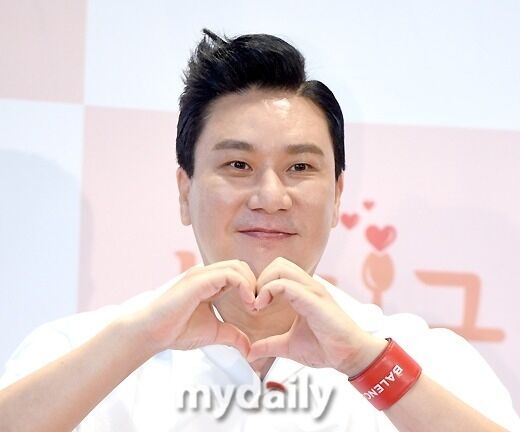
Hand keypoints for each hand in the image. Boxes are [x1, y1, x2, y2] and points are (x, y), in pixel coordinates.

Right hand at [137, 260, 255, 357]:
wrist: (152, 333)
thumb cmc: (177, 330)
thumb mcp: (214, 333)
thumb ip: (233, 336)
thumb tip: (249, 349)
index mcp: (210, 283)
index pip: (238, 273)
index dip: (251, 288)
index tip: (255, 309)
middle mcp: (206, 274)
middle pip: (241, 266)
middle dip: (254, 283)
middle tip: (256, 306)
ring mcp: (202, 275)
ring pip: (237, 266)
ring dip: (251, 284)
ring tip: (252, 305)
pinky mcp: (199, 280)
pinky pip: (229, 274)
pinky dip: (244, 285)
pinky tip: (247, 302)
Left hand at [247, 257, 385, 374]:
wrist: (349, 356)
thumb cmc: (326, 347)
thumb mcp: (288, 346)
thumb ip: (269, 345)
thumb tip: (250, 352)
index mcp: (303, 292)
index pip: (278, 271)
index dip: (261, 284)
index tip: (254, 306)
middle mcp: (308, 286)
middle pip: (278, 263)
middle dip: (261, 279)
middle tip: (255, 303)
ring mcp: (312, 290)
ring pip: (281, 267)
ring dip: (263, 283)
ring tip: (258, 305)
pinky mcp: (313, 299)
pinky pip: (286, 284)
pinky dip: (268, 291)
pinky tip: (262, 307)